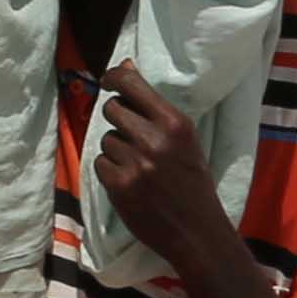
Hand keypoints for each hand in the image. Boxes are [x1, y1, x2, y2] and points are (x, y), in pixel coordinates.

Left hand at [92, 68, 232, 253]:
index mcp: (175, 123)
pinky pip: (100, 163)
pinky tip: (130, 182)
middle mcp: (154, 139)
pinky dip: (110, 171)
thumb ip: (154, 107)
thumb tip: (125, 67)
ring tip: (138, 166)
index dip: (114, 77)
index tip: (109, 79)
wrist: (197, 231)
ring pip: (106, 139)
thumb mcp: (184, 139)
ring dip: (116, 149)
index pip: (131, 84)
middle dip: (118, 120)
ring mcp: (135, 163)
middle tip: (133, 137)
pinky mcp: (119, 186)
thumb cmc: (192, 181)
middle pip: (112, 109)